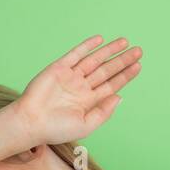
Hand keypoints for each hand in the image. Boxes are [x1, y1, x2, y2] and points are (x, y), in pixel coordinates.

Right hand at [16, 35, 142, 144]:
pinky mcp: (58, 68)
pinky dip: (87, 46)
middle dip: (122, 61)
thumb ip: (104, 112)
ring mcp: (70, 76)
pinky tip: (100, 40)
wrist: (31, 122)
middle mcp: (81, 87)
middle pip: (106, 70)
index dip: (125, 75)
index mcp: (89, 101)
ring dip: (109, 51)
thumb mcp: (86, 126)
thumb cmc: (56, 129)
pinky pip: (75, 54)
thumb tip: (120, 97)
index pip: (111, 85)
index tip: (138, 66)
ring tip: (125, 42)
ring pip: (94, 60)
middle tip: (138, 51)